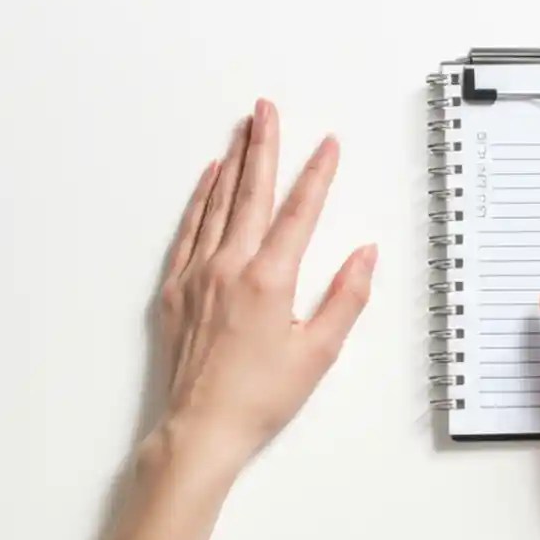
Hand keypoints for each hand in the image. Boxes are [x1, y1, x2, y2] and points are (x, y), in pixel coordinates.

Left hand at [149, 99, 375, 470]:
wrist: (199, 429)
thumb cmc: (261, 397)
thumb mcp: (319, 352)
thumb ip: (346, 297)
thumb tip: (365, 254)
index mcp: (269, 279)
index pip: (299, 212)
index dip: (317, 174)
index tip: (329, 144)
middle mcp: (229, 267)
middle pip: (251, 193)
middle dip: (262, 147)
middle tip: (266, 109)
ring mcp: (197, 274)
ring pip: (218, 204)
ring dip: (233, 164)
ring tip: (242, 130)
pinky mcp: (174, 289)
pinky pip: (189, 230)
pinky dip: (200, 200)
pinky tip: (209, 179)